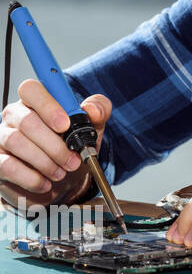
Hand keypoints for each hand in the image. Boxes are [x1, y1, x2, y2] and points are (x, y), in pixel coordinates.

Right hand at [0, 79, 109, 208]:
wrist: (63, 178)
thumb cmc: (73, 145)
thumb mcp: (93, 126)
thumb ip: (99, 110)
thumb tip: (92, 109)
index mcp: (35, 101)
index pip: (31, 89)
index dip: (48, 106)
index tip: (66, 125)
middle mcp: (14, 115)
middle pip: (26, 121)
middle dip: (54, 145)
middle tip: (73, 161)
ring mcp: (1, 137)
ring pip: (15, 141)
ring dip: (44, 161)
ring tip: (61, 173)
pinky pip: (6, 165)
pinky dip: (31, 178)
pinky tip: (46, 184)